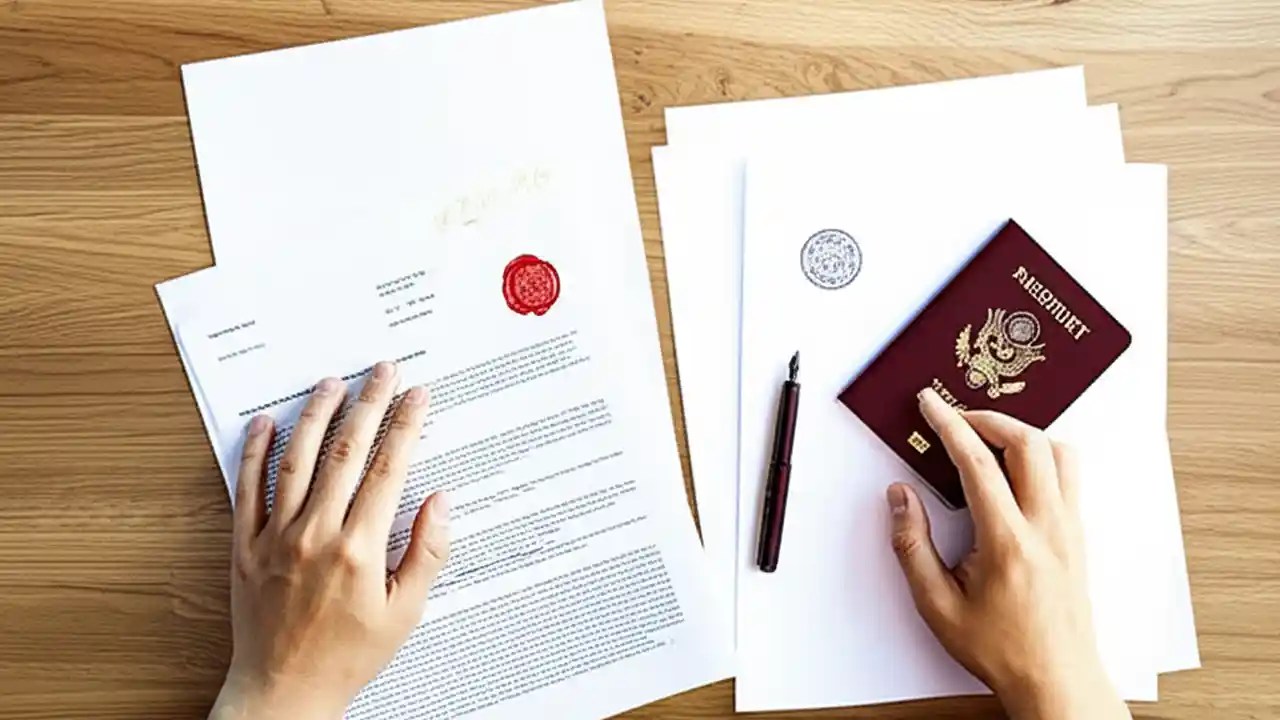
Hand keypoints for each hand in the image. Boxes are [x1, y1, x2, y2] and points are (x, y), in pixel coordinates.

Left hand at [209, 361, 450, 719]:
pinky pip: (247, 487)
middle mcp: (316, 534)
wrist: (283, 692)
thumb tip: (440, 502)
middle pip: (346, 451)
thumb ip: (426, 553)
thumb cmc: (347, 657)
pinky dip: (256, 451)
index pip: (389, 469)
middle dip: (368, 403)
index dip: (407, 425)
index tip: (418, 396)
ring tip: (332, 382)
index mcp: (360, 549)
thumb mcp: (405, 612)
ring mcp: (276, 537)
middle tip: (382, 371)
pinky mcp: (245, 546)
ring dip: (316, 413)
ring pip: (296, 459)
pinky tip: (267, 422)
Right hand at [887, 388, 1129, 719]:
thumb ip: (912, 546)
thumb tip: (900, 498)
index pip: (978, 461)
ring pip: (1059, 452)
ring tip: (987, 437)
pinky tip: (1015, 469)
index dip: (949, 424)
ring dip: (1022, 433)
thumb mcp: (937, 605)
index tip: (931, 403)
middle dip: (987, 417)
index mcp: (1008, 541)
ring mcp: (1070, 528)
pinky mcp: (1079, 535)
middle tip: (956, 416)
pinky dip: (1042, 455)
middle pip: (1028, 441)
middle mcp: (1047, 526)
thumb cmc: (1001, 649)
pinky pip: (1069, 475)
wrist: (1056, 680)